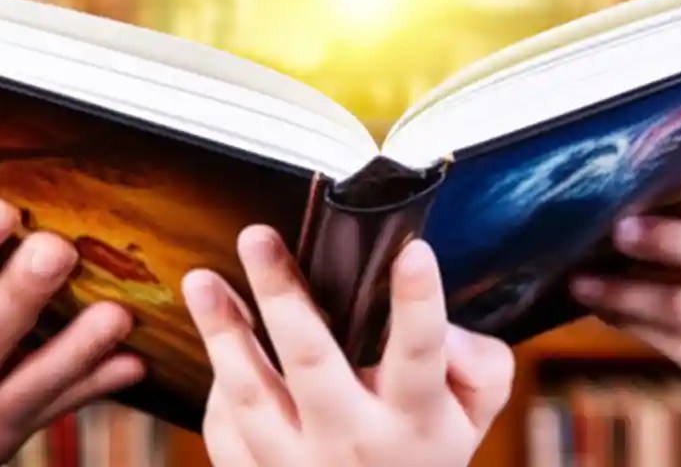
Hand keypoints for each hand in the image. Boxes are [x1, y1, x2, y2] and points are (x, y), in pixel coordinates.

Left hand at [183, 225, 514, 466]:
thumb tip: (449, 327)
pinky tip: (216, 338)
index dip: (418, 303)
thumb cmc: (423, 457)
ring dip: (223, 332)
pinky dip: (216, 384)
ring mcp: (298, 464)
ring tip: (202, 281)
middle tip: (258, 237)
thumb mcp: (472, 418)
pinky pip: (225, 428)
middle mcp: (352, 441)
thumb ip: (477, 367)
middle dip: (282, 295)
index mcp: (413, 418)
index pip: (419, 354)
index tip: (412, 251)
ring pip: (251, 393)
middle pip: (312, 361)